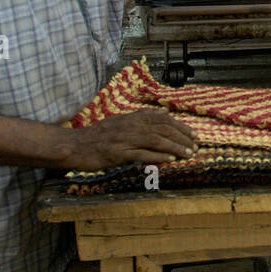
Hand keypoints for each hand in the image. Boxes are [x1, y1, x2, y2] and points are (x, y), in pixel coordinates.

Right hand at [61, 109, 197, 170]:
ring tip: (188, 153)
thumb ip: (142, 116)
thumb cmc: (98, 135)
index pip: (162, 119)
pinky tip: (170, 160)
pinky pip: (142, 154)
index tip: (194, 134)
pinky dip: (158, 156)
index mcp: (133, 117)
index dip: (180, 126)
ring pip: (156, 140)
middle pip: (163, 128)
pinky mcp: (118, 154)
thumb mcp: (121, 120)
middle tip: (195, 146)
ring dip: (175, 147)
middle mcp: (131, 126)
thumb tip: (164, 111)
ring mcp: (124, 139)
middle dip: (182, 137)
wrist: (74, 145)